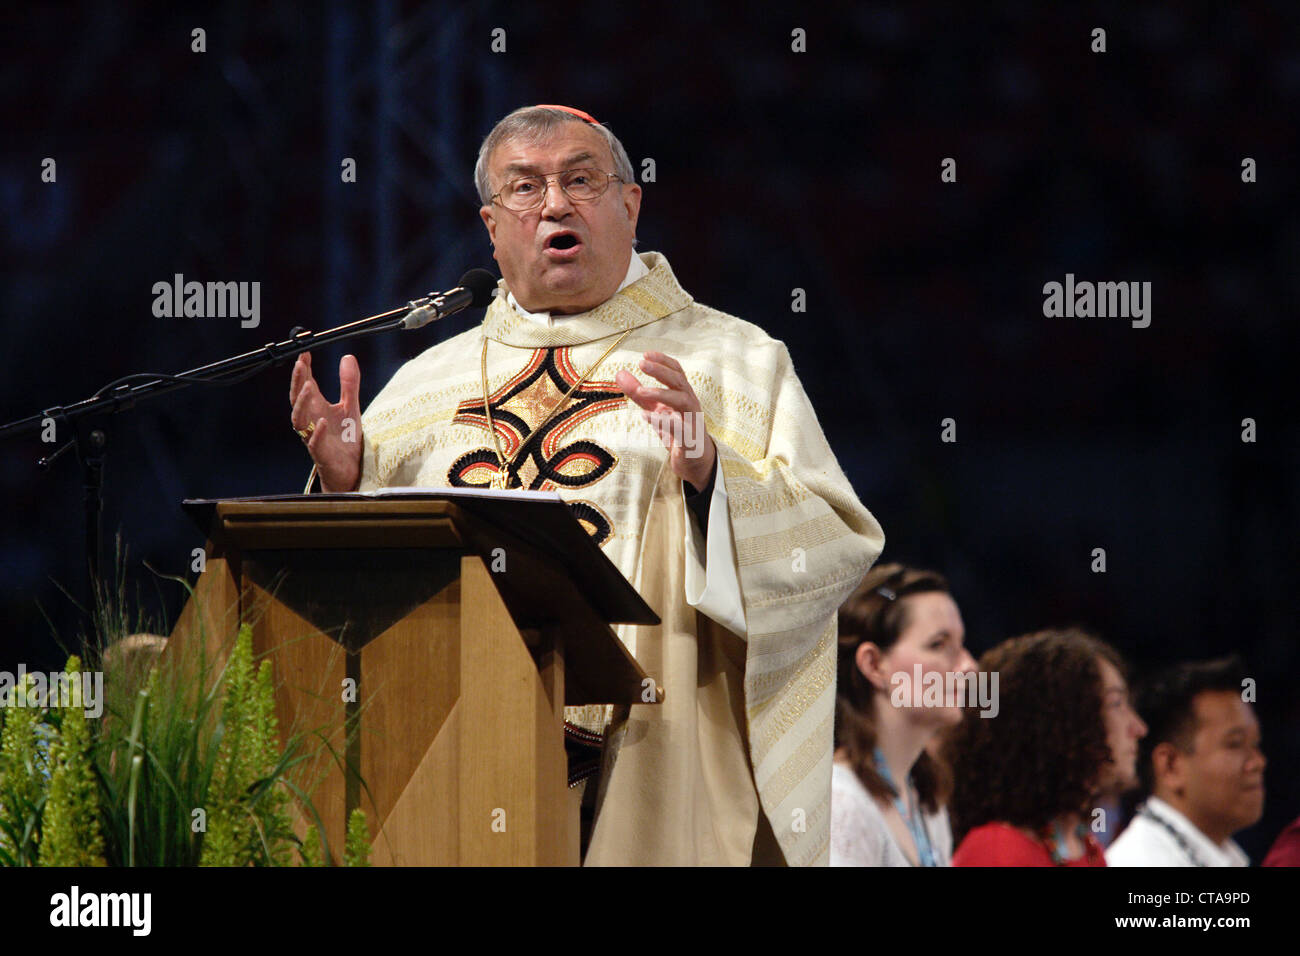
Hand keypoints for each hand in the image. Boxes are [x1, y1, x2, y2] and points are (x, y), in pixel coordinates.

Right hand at [289, 352, 362, 491]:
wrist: (349, 469)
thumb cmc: (345, 438)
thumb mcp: (350, 406)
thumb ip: (348, 383)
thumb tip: (347, 357)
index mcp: (316, 408)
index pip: (305, 384)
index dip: (303, 369)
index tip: (304, 352)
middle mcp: (311, 420)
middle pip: (297, 399)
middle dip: (296, 381)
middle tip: (299, 363)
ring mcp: (313, 437)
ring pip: (299, 420)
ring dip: (302, 403)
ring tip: (308, 386)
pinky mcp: (322, 454)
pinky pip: (314, 443)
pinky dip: (317, 433)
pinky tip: (322, 422)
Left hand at [616, 350, 715, 491]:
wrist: (694, 460)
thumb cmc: (676, 431)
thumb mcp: (655, 409)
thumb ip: (638, 393)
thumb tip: (620, 374)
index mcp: (683, 394)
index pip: (677, 372)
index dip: (663, 361)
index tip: (645, 354)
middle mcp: (690, 404)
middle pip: (680, 381)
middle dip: (662, 371)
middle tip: (642, 364)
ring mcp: (692, 421)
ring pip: (683, 401)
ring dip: (661, 393)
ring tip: (640, 391)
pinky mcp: (689, 439)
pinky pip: (679, 428)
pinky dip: (663, 421)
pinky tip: (646, 416)